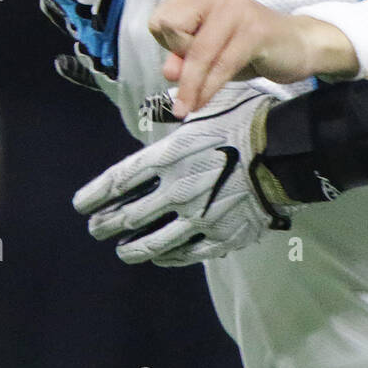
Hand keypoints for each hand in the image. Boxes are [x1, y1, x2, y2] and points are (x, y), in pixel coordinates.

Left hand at [72, 85, 294, 265]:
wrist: (286, 152)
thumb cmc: (248, 121)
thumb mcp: (207, 109)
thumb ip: (178, 118)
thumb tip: (160, 115)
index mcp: (169, 157)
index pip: (119, 180)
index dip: (96, 194)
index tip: (81, 204)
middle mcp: (177, 191)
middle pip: (129, 216)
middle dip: (106, 224)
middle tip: (96, 229)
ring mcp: (198, 218)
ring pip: (153, 244)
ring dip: (132, 249)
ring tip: (123, 251)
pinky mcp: (220, 237)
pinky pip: (187, 254)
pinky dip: (169, 258)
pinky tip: (161, 258)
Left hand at [150, 0, 357, 116]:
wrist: (297, 45)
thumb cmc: (247, 46)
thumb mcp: (209, 52)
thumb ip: (184, 56)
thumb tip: (169, 71)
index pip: (160, 19)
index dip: (167, 45)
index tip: (185, 56)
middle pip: (171, 29)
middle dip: (180, 58)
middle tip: (197, 74)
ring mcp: (236, 7)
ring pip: (198, 51)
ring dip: (190, 85)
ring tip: (186, 108)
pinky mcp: (254, 30)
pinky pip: (222, 65)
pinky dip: (209, 88)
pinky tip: (202, 103)